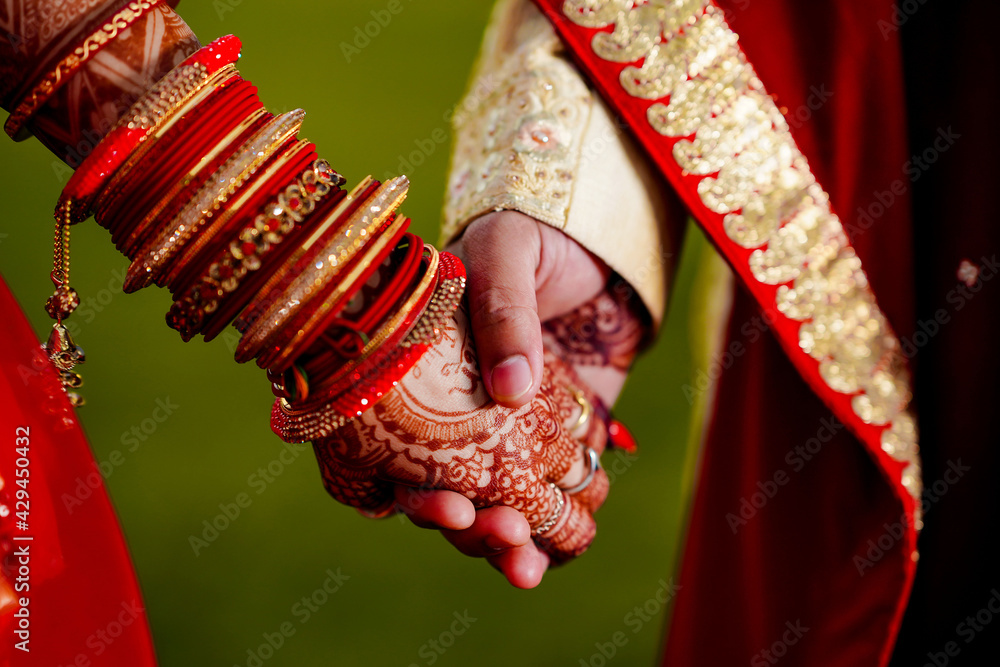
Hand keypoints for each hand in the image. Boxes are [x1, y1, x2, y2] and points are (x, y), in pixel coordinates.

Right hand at [397, 211, 647, 586]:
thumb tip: (512, 391)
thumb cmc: (531, 229)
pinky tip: (565, 547)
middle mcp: (457, 416)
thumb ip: (504, 313)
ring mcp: (510, 430)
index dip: (414, 493)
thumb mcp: (505, 253)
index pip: (398, 453)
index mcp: (420, 378)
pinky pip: (553, 490)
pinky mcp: (561, 434)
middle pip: (449, 491)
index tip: (451, 507)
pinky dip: (558, 524)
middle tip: (500, 535)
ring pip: (498, 502)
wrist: (597, 232)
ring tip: (528, 568)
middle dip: (469, 527)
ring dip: (510, 541)